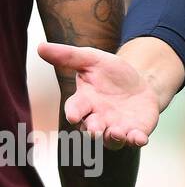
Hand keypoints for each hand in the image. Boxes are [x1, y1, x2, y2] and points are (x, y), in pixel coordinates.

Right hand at [37, 43, 160, 148]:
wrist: (140, 83)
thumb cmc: (111, 73)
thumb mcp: (93, 60)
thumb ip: (69, 56)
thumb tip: (41, 47)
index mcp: (85, 102)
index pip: (75, 109)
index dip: (74, 113)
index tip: (73, 116)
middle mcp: (98, 119)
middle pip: (91, 129)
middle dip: (93, 130)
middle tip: (96, 130)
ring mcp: (117, 127)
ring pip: (111, 139)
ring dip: (113, 138)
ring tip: (117, 132)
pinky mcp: (136, 131)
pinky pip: (134, 140)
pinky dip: (136, 140)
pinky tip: (140, 139)